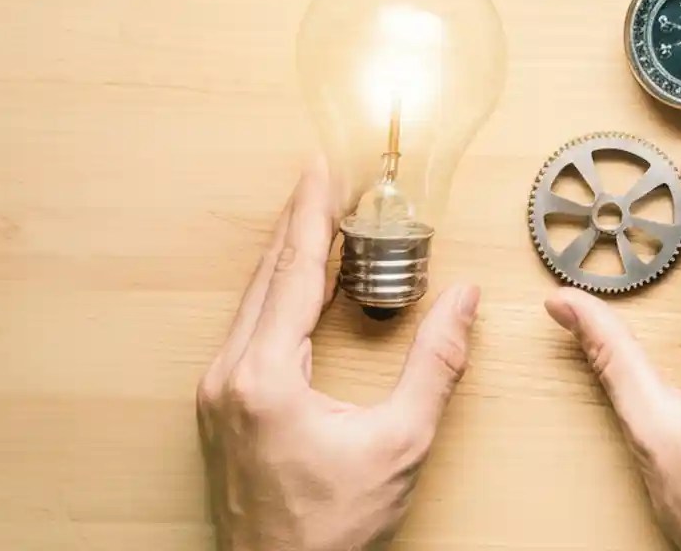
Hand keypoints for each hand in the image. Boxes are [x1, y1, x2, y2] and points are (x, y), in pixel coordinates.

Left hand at [196, 157, 479, 550]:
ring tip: (318, 221)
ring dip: (288, 257)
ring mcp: (218, 392)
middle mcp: (229, 375)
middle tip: (325, 180)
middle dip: (300, 223)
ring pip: (253, 301)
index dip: (311, 212)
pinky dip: (277, 295)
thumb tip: (462, 302)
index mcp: (265, 377)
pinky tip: (299, 286)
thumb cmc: (331, 529)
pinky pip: (247, 328)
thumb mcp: (399, 445)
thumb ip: (434, 365)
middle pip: (268, 276)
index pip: (294, 271)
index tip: (320, 166)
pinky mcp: (221, 408)